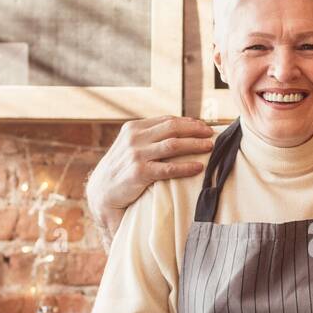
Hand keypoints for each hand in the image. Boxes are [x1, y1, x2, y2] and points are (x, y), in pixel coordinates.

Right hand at [86, 116, 213, 240]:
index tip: (203, 126)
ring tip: (209, 147)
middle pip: (173, 128)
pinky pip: (168, 168)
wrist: (101, 192)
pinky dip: (186, 167)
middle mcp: (134, 138)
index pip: (167, 120)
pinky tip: (198, 167)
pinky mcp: (139, 173)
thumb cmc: (121, 169)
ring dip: (195, 144)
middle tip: (211, 134)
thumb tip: (179, 130)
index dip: (188, 122)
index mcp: (134, 128)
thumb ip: (149, 137)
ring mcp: (136, 155)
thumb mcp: (131, 146)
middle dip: (195, 129)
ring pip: (173, 145)